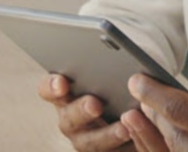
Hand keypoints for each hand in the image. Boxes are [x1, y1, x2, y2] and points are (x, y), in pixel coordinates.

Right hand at [38, 72, 166, 150]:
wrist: (139, 106)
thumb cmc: (121, 78)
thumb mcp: (113, 68)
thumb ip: (107, 62)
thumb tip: (113, 47)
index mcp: (66, 93)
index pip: (48, 89)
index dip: (52, 86)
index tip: (62, 82)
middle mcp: (71, 118)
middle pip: (69, 118)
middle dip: (81, 111)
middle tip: (95, 104)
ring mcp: (85, 139)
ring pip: (89, 142)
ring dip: (106, 135)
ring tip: (124, 127)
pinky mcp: (103, 151)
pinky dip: (122, 148)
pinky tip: (136, 137)